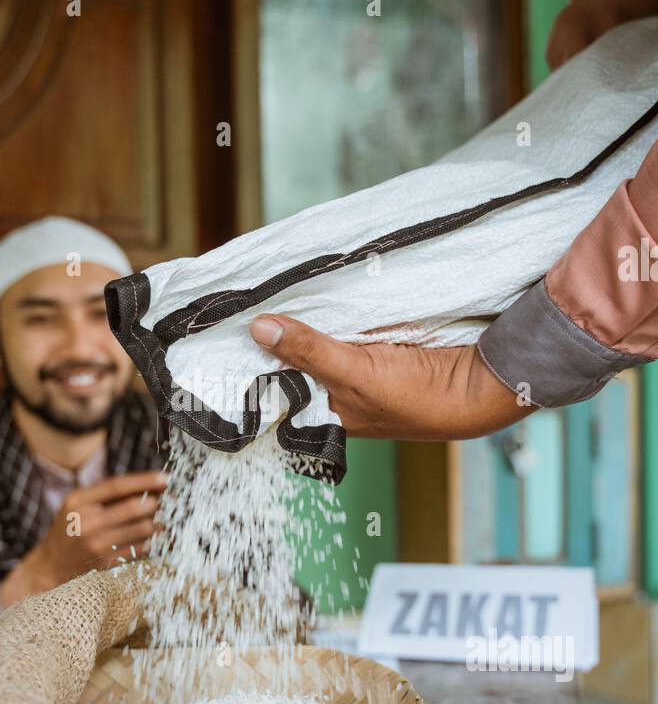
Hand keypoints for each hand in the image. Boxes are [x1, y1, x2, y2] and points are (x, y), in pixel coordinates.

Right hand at [0, 470, 166, 604]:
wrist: (51, 566)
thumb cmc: (69, 529)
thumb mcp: (77, 505)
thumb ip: (105, 494)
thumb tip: (148, 485)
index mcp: (78, 502)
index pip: (116, 486)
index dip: (143, 481)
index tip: (164, 478)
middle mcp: (86, 523)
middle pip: (132, 508)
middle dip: (156, 502)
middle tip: (171, 499)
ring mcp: (97, 546)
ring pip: (142, 530)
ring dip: (159, 522)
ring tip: (166, 517)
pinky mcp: (107, 563)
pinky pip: (140, 548)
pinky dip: (152, 540)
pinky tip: (156, 535)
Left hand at [249, 315, 533, 440]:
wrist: (482, 385)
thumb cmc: (418, 398)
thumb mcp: (355, 373)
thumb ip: (309, 351)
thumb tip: (258, 329)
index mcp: (327, 416)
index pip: (277, 393)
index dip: (252, 367)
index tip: (221, 335)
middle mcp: (338, 395)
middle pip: (294, 362)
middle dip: (272, 337)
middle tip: (238, 301)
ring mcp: (358, 368)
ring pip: (317, 341)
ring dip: (301, 319)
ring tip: (265, 289)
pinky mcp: (377, 345)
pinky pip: (344, 325)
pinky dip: (330, 309)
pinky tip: (311, 287)